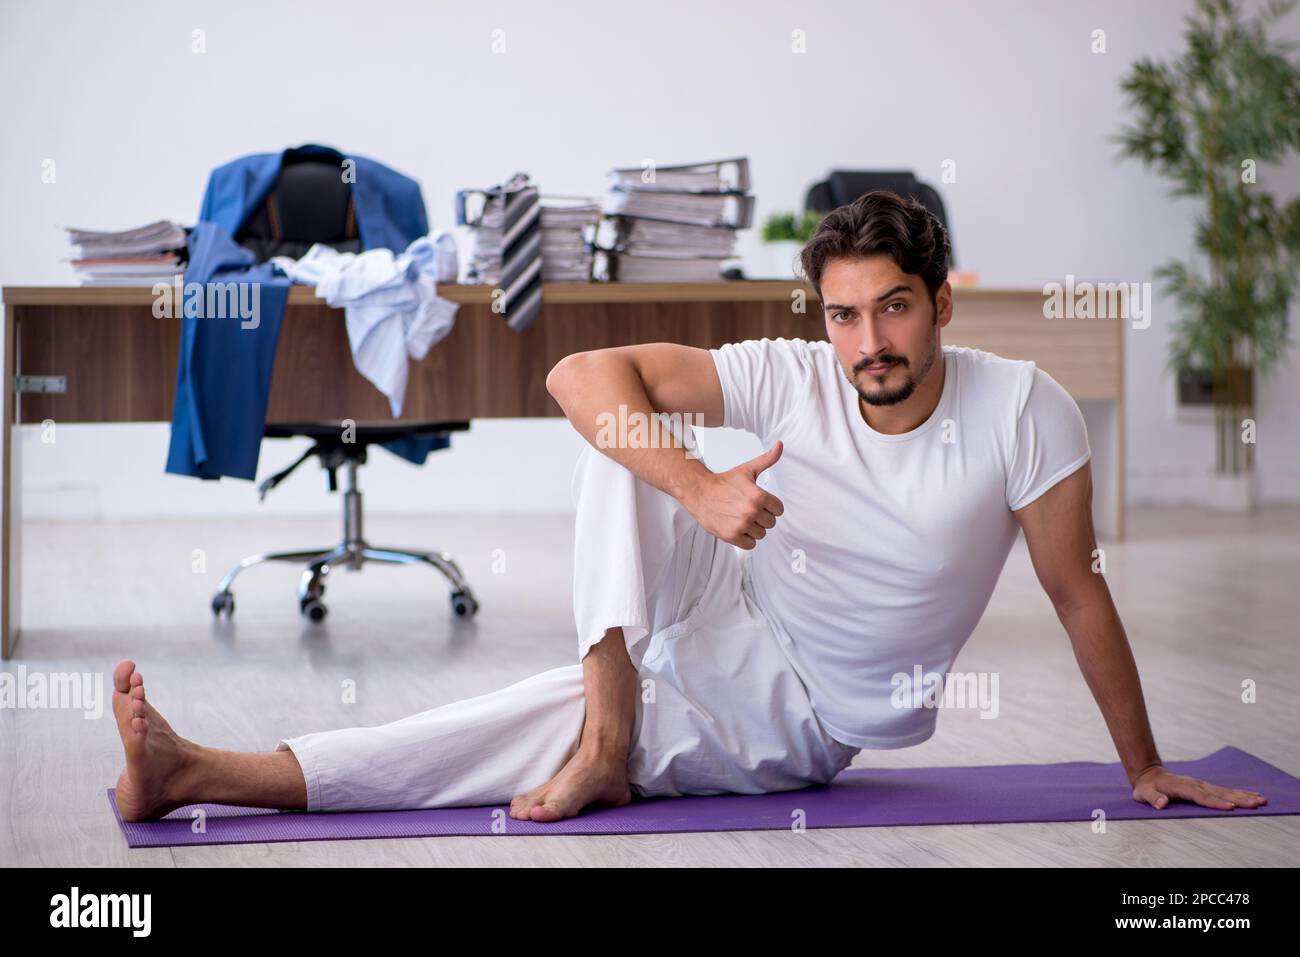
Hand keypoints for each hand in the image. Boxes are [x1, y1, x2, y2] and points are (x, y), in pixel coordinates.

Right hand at [683, 441, 784, 549]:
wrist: (699, 491)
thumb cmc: (724, 481)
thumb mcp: (748, 469)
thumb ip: (768, 459)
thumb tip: (780, 445)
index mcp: (759, 496)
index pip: (779, 510)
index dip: (770, 506)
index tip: (758, 501)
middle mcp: (751, 511)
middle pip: (771, 523)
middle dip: (761, 517)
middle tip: (747, 508)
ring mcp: (741, 525)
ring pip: (761, 534)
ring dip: (753, 528)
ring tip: (740, 517)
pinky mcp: (731, 536)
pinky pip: (750, 544)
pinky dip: (745, 538)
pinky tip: (737, 526)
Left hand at [1131, 765, 1267, 810]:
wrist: (1150, 774)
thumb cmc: (1147, 788)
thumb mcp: (1143, 794)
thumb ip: (1153, 798)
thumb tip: (1162, 803)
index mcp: (1182, 787)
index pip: (1200, 796)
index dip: (1214, 802)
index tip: (1230, 807)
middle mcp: (1195, 784)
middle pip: (1219, 793)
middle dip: (1239, 799)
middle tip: (1257, 803)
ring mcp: (1202, 784)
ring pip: (1226, 791)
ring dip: (1244, 796)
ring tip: (1262, 800)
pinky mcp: (1206, 787)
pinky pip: (1225, 790)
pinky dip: (1240, 793)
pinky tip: (1253, 796)